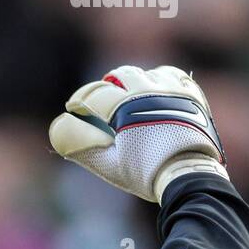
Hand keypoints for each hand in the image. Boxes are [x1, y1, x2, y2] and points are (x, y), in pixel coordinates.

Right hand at [49, 65, 228, 203]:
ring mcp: (173, 89)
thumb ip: (79, 143)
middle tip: (97, 100)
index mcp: (126, 107)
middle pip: (120, 75)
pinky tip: (153, 93)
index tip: (72, 109)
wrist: (188, 175)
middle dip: (104, 87)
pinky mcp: (191, 93)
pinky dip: (157, 81)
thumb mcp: (107, 163)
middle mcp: (150, 90)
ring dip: (131, 83)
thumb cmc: (145, 173)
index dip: (79, 101)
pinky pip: (171, 75)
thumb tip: (57, 125)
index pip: (95, 94)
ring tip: (125, 97)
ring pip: (145, 73)